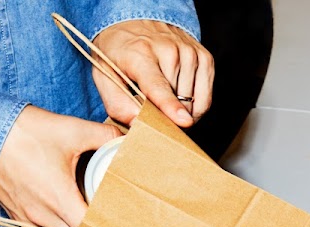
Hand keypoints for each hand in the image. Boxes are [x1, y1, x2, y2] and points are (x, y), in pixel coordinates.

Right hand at [0, 105, 119, 226]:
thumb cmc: (22, 132)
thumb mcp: (71, 129)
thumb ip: (104, 135)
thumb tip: (123, 140)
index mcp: (58, 199)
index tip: (121, 221)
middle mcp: (42, 215)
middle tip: (112, 220)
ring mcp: (27, 217)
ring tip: (92, 217)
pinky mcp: (16, 213)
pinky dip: (57, 225)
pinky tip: (67, 211)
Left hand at [92, 19, 213, 126]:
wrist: (134, 20)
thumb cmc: (118, 52)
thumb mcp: (104, 76)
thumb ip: (117, 104)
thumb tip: (138, 124)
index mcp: (140, 54)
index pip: (157, 85)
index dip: (170, 106)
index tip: (184, 121)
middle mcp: (169, 49)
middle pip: (178, 102)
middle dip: (167, 116)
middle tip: (153, 107)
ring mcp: (189, 52)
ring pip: (194, 103)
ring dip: (181, 110)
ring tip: (164, 99)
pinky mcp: (204, 57)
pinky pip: (206, 98)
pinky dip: (195, 105)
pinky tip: (180, 98)